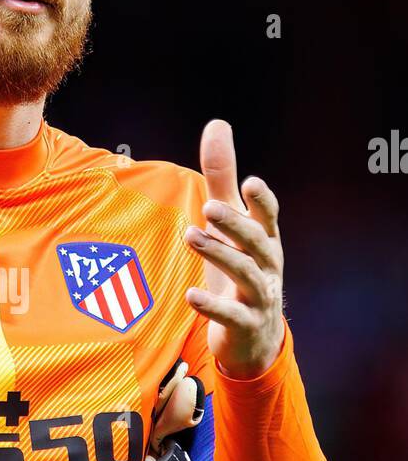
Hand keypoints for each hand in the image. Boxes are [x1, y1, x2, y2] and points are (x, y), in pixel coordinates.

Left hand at [183, 119, 284, 378]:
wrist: (254, 337)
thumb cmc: (241, 269)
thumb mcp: (231, 224)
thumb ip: (222, 176)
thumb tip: (218, 124)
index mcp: (265, 240)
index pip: (269, 217)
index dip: (262, 202)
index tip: (250, 182)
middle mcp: (268, 266)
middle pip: (257, 242)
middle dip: (235, 224)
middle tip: (209, 207)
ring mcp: (260, 297)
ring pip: (246, 275)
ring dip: (220, 255)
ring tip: (191, 236)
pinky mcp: (246, 324)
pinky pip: (231, 315)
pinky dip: (212, 306)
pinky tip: (191, 294)